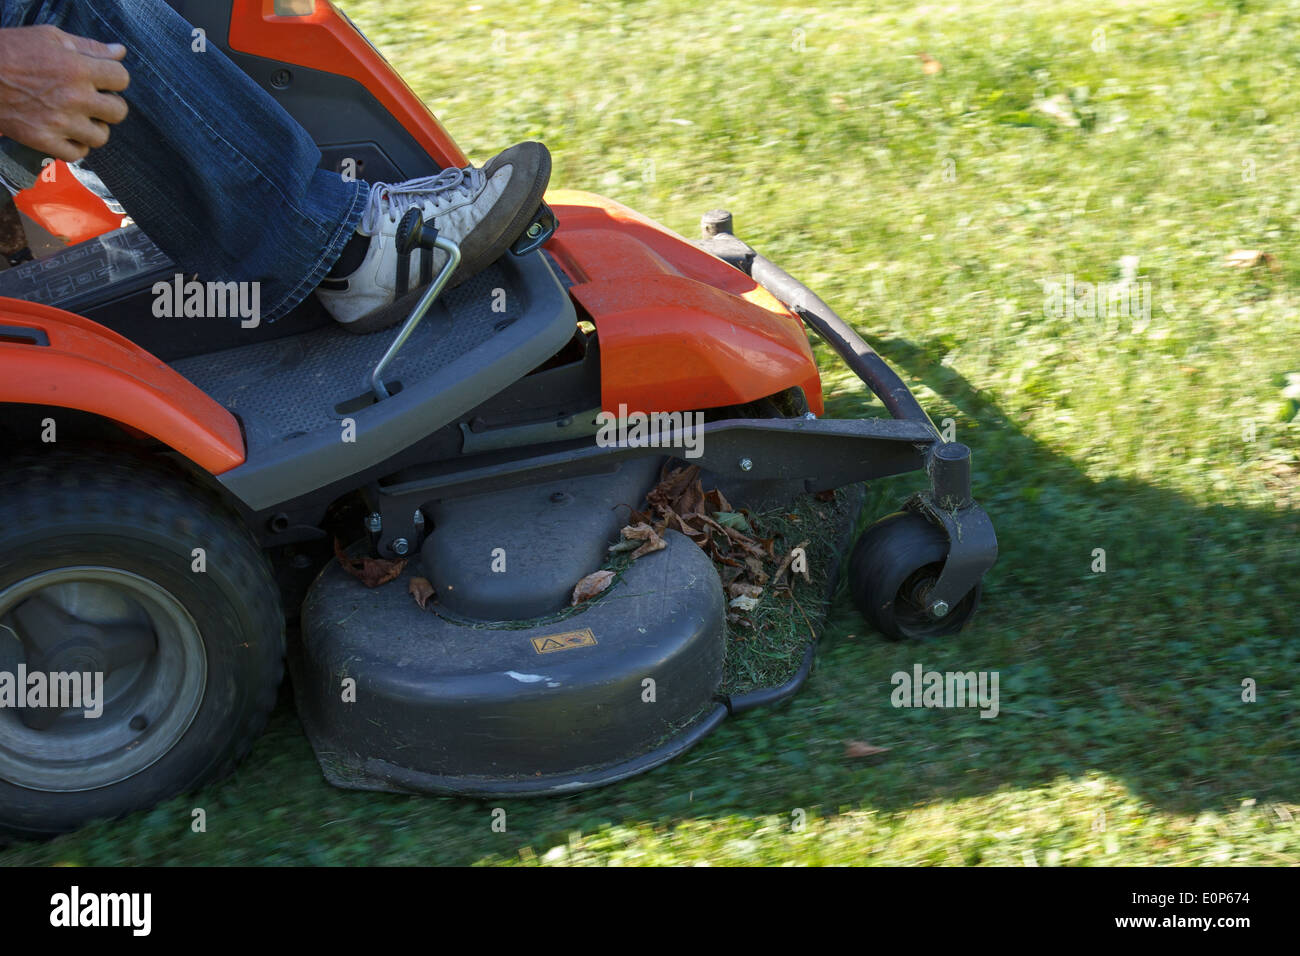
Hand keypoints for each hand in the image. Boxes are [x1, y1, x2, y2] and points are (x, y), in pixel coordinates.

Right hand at [0, 24, 129, 162]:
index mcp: (77, 68)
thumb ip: (88, 46)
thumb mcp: (49, 37)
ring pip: (101, 137)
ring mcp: (60, 122)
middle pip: (118, 112)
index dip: (114, 78)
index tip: (104, 80)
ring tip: (80, 119)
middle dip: (109, 105)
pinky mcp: (44, 140)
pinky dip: (76, 147)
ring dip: (94, 129)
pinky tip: (68, 134)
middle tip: (94, 102)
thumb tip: (119, 51)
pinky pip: (77, 154)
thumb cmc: (10, 51)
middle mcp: (73, 97)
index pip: (121, 79)